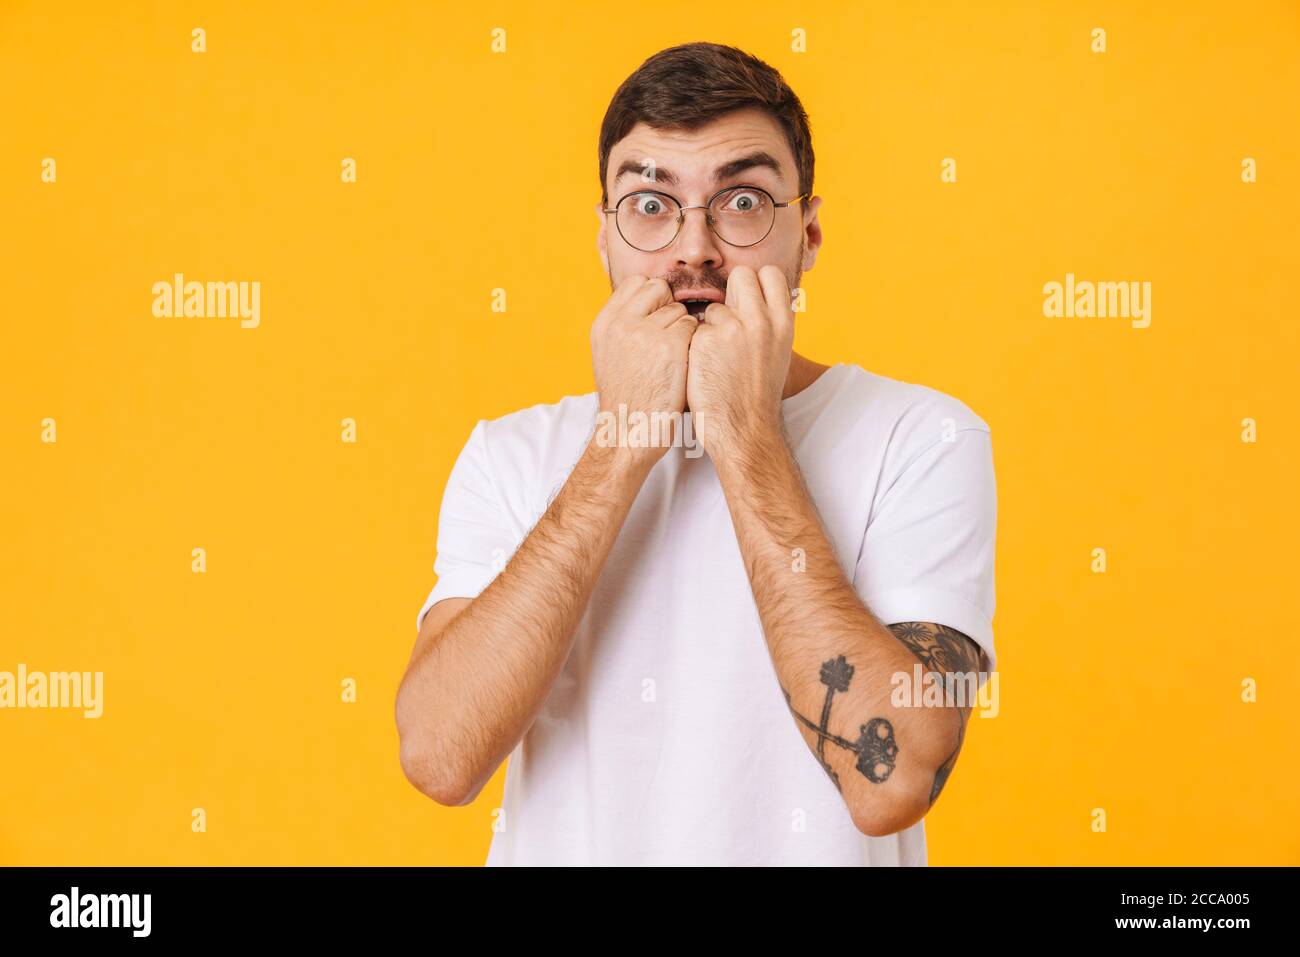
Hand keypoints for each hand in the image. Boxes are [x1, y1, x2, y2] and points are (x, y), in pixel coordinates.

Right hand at [589, 275, 698, 467]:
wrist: (628, 434)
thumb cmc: (626, 398)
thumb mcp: (608, 354)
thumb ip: (622, 325)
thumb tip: (648, 301)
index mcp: (604, 323)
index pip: (636, 283)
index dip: (653, 297)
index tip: (656, 319)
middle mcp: (621, 322)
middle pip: (659, 288)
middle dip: (670, 307)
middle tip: (669, 337)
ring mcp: (645, 332)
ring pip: (679, 309)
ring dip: (683, 329)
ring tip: (673, 359)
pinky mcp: (670, 345)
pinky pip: (693, 326)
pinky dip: (693, 343)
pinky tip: (685, 364)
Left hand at [685, 265, 794, 468]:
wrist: (744, 430)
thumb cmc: (758, 393)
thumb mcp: (778, 351)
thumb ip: (769, 322)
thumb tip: (753, 296)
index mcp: (783, 322)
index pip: (770, 274)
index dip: (756, 282)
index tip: (748, 299)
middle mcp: (761, 320)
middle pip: (741, 275)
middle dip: (730, 292)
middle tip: (726, 321)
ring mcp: (732, 329)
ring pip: (713, 305)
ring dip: (710, 325)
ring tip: (716, 356)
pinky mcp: (704, 341)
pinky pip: (693, 329)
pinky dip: (694, 346)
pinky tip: (702, 368)